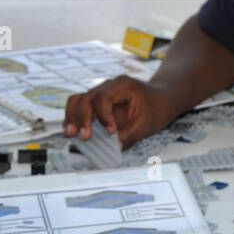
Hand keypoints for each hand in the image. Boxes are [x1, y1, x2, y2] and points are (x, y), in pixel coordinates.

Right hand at [62, 76, 180, 148]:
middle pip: (86, 97)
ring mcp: (102, 92)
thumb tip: (115, 148)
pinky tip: (73, 131)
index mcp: (123, 85)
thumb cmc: (158, 106)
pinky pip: (81, 106)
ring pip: (78, 99)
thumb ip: (131, 135)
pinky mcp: (98, 102)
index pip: (103, 97)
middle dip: (82, 117)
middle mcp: (109, 86)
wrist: (163, 97)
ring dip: (73, 117)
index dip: (103, 115)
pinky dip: (75, 118)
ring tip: (71, 134)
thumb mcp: (148, 123)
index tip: (111, 131)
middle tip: (85, 137)